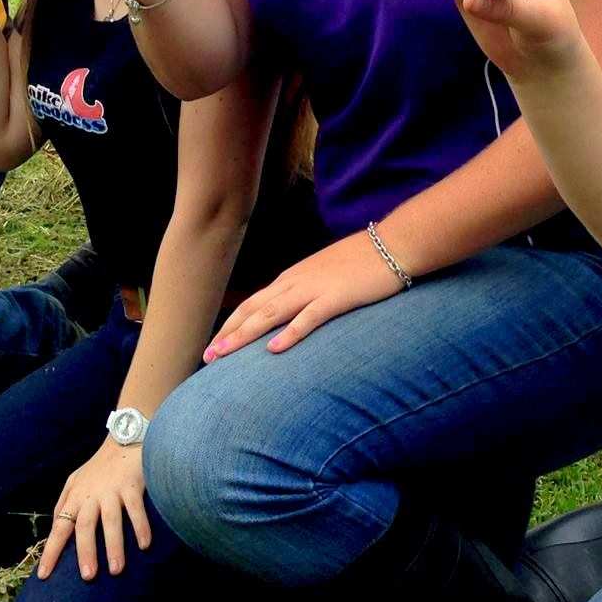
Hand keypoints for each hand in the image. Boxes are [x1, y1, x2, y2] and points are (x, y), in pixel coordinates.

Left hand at [37, 435, 151, 580]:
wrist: (125, 438)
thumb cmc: (99, 466)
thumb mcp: (75, 481)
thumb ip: (64, 504)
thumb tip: (55, 529)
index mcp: (76, 497)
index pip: (59, 527)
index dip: (51, 551)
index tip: (43, 574)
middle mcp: (92, 495)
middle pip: (85, 526)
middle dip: (85, 552)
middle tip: (88, 577)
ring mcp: (113, 490)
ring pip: (111, 520)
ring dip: (113, 546)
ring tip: (115, 570)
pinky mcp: (132, 485)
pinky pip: (136, 509)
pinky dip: (140, 527)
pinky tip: (144, 546)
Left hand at [204, 232, 401, 360]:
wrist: (394, 244)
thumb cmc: (363, 261)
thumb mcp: (326, 274)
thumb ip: (307, 290)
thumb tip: (293, 312)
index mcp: (293, 278)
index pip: (253, 303)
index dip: (231, 325)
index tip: (215, 344)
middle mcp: (296, 282)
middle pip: (253, 310)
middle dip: (228, 334)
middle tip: (206, 357)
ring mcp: (314, 289)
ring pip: (270, 314)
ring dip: (244, 336)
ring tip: (223, 355)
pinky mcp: (336, 298)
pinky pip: (308, 318)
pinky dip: (289, 333)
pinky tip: (273, 349)